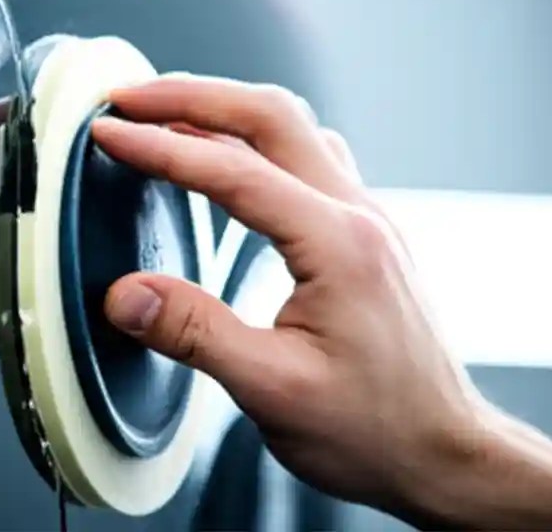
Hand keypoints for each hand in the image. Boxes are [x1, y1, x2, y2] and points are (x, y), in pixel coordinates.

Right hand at [90, 76, 482, 518]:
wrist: (443, 455)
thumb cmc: (374, 431)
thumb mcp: (273, 390)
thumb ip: (195, 333)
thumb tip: (125, 294)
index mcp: (339, 245)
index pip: (234, 171)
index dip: (162, 147)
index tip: (108, 134)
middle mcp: (358, 217)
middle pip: (270, 116)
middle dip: (191, 96)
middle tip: (127, 98)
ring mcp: (365, 221)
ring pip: (292, 129)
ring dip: (223, 110)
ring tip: (163, 113)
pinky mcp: (360, 237)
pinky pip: (304, 158)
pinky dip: (251, 140)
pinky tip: (224, 158)